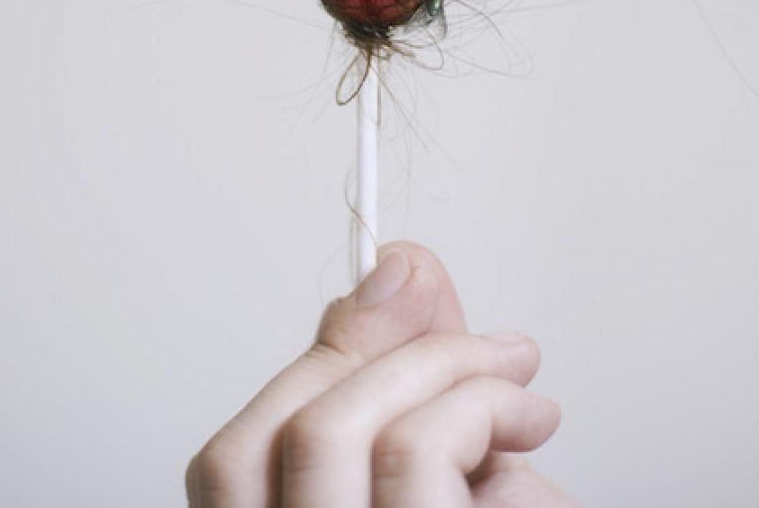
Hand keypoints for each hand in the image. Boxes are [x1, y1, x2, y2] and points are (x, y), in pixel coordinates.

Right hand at [187, 242, 574, 506]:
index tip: (391, 292)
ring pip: (333, 431)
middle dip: (386, 345)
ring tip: (519, 378)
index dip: (309, 365)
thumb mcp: (453, 493)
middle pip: (276, 432)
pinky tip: (530, 423)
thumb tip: (399, 272)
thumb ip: (412, 394)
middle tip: (484, 337)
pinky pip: (419, 456)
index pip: (227, 466)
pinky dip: (481, 406)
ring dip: (445, 369)